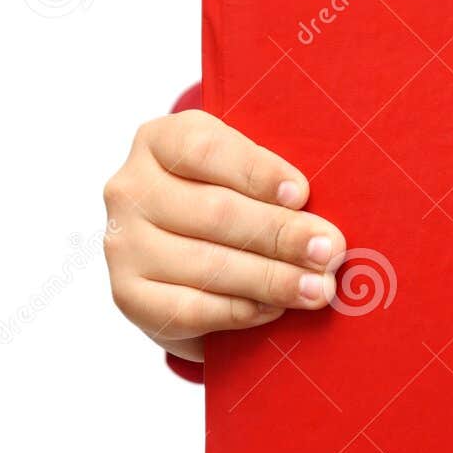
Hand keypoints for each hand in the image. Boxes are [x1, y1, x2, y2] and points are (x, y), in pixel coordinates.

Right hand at [103, 110, 345, 361]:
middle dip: (281, 234)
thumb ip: (274, 188)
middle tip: (330, 251)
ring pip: (208, 264)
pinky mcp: (128, 295)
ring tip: (318, 289)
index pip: (207, 149)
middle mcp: (130, 188)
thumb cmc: (231, 204)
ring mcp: (123, 244)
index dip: (257, 172)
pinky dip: (240, 311)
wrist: (184, 266)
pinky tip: (274, 310)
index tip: (302, 194)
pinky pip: (189, 309)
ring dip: (272, 279)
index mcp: (159, 141)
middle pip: (215, 212)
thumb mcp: (245, 177)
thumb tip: (323, 231)